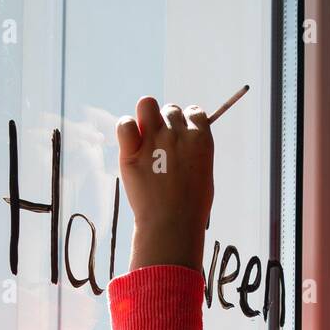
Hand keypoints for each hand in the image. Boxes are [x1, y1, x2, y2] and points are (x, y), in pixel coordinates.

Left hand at [116, 96, 213, 271]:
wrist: (171, 225)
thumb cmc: (191, 206)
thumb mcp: (204, 173)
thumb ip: (196, 151)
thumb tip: (188, 139)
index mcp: (200, 138)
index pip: (194, 112)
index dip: (187, 121)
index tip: (182, 135)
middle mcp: (177, 134)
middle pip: (171, 109)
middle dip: (167, 122)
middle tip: (163, 146)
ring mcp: (153, 141)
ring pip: (147, 104)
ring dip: (147, 116)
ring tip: (145, 136)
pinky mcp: (131, 153)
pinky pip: (125, 124)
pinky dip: (126, 129)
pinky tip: (130, 142)